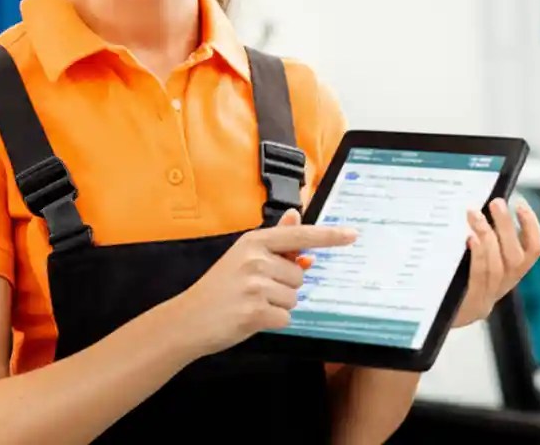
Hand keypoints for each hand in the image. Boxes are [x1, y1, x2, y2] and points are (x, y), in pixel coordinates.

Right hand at [174, 209, 357, 357]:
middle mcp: (255, 260)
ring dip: (278, 306)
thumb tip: (296, 216)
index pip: (300, 236)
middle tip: (255, 291)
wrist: (188, 319)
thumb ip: (275, 240)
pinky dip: (272, 322)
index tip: (352, 234)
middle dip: (284, 287)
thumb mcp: (243, 256)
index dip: (329, 236)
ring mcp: (255, 287)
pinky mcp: (255, 313)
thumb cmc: (219, 288)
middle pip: (299, 275)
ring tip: (250, 303)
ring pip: (293, 298)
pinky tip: (250, 318)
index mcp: (254, 242)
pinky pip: (285, 318)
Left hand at [452, 196, 539, 328]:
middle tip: (495, 203)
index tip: (520, 204)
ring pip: (499, 266)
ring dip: (489, 236)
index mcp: (507, 275)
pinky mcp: (470, 306)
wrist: (425, 322)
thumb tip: (478, 207)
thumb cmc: (443, 281)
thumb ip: (476, 240)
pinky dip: (478, 256)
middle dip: (507, 227)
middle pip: (515, 256)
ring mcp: (487, 299)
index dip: (531, 227)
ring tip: (475, 214)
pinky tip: (470, 238)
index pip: (533, 251)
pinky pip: (479, 278)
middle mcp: (502, 288)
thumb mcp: (464, 260)